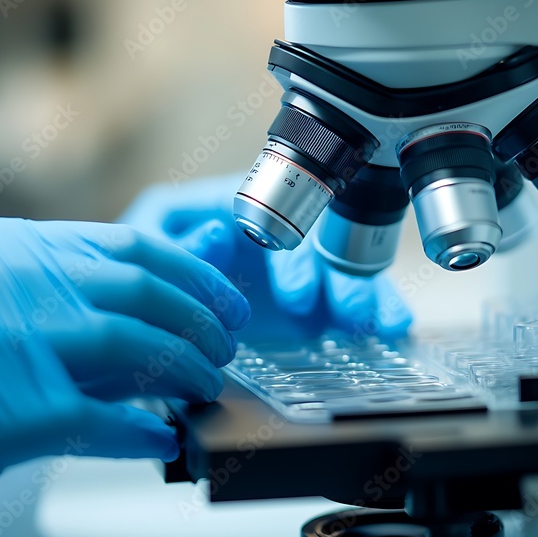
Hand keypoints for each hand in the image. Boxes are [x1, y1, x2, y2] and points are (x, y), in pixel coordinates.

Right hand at [0, 219, 249, 536]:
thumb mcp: (31, 318)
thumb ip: (116, 286)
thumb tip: (213, 246)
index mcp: (2, 247)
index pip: (126, 245)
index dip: (193, 275)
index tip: (227, 303)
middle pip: (136, 286)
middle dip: (201, 319)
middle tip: (224, 347)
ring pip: (128, 341)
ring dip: (185, 368)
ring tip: (204, 387)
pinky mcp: (2, 408)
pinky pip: (99, 417)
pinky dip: (140, 432)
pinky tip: (160, 440)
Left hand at [121, 175, 412, 342]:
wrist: (151, 310)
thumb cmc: (142, 262)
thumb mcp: (145, 243)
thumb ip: (174, 240)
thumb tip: (216, 233)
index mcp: (236, 209)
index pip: (278, 224)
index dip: (293, 261)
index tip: (298, 296)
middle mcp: (278, 233)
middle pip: (322, 247)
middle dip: (341, 282)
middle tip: (350, 314)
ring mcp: (301, 266)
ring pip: (345, 270)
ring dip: (366, 295)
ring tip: (382, 323)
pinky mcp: (317, 301)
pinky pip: (355, 300)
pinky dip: (378, 310)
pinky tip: (395, 327)